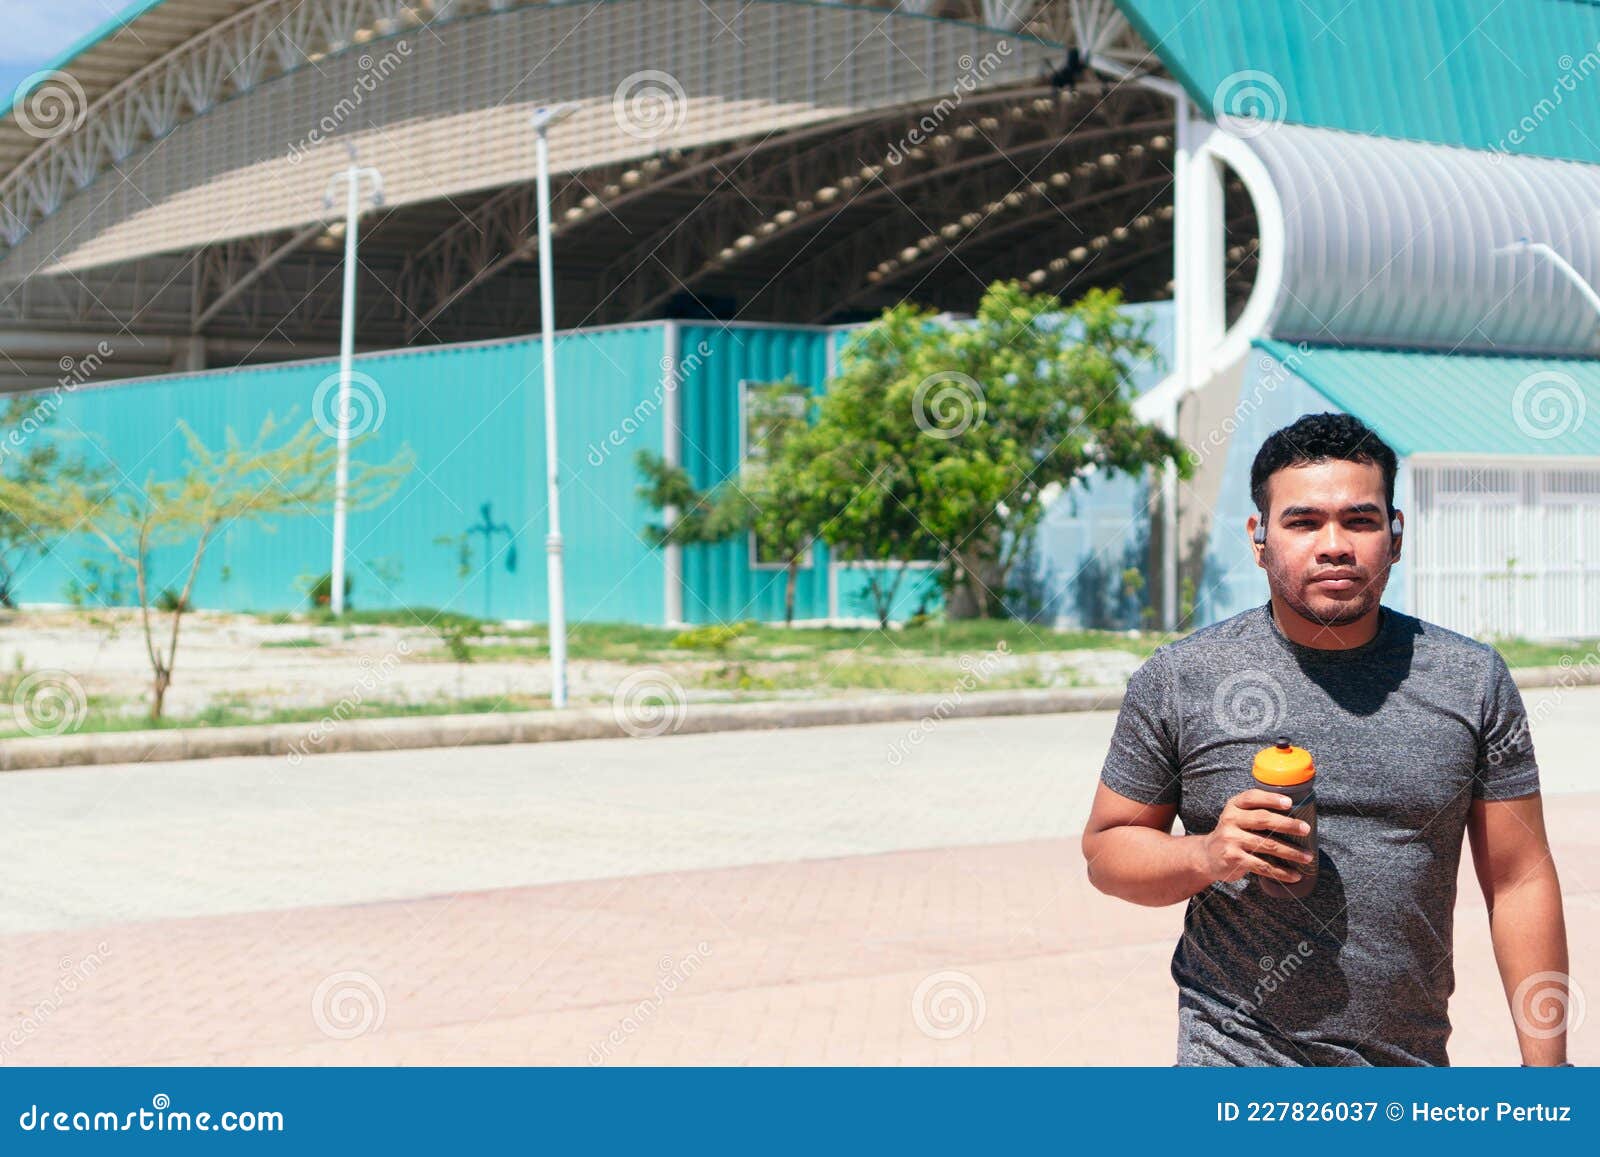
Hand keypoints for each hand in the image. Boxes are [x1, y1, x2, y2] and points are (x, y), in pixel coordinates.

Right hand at [1193, 788, 1313, 885]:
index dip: (1271, 799)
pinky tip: (1295, 875)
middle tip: (1306, 829)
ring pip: (1267, 845)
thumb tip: (1295, 815)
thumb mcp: (1237, 816)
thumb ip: (1256, 811)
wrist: (1207, 856)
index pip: (1252, 797)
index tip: (1289, 803)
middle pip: (1263, 820)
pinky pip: (1262, 866)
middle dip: (1287, 825)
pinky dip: (1281, 872)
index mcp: (1233, 806)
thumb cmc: (1232, 833)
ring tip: (1308, 856)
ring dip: (1291, 852)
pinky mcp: (1234, 859)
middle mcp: (1230, 820)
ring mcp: (1231, 840)